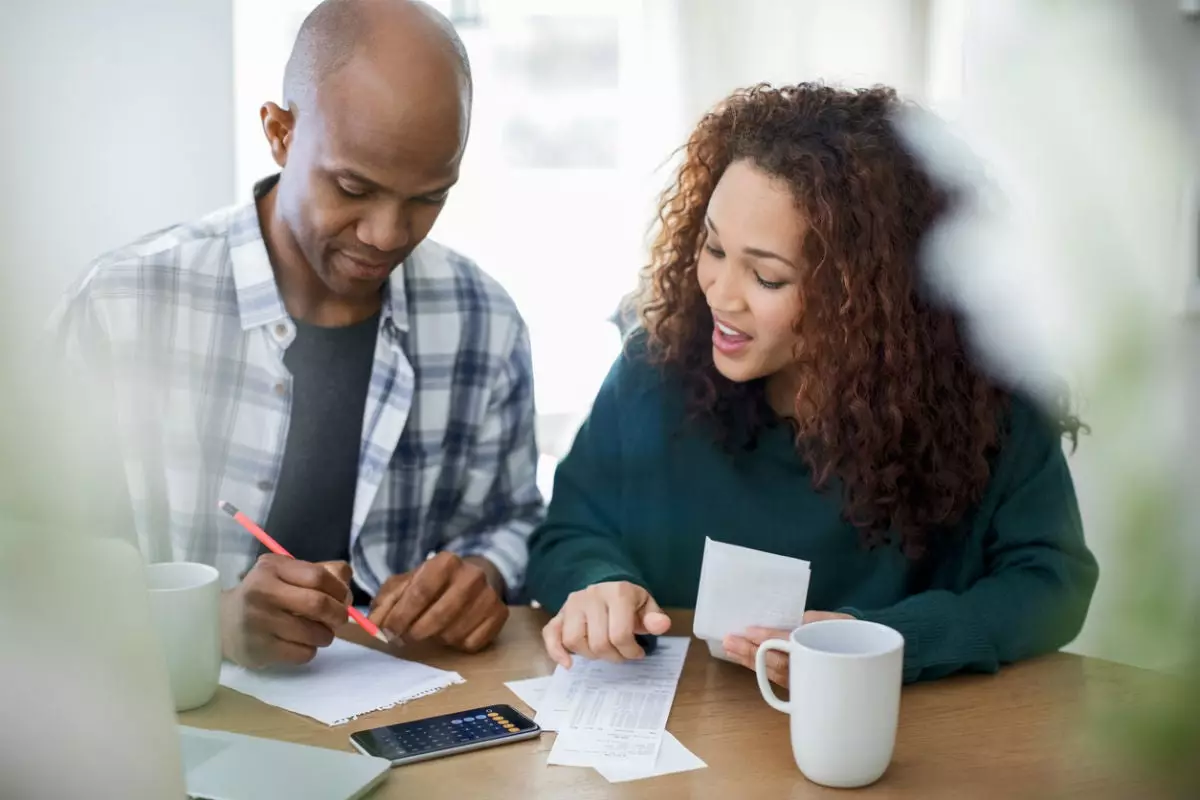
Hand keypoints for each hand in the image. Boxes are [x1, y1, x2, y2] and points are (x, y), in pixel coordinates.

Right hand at [220, 555, 353, 667]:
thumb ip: (319, 574)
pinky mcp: (259, 649)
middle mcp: (262, 592)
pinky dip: (310, 650)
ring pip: (314, 633)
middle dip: (338, 614)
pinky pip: (303, 653)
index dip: (339, 589)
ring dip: (325, 635)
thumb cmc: (265, 595)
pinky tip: (299, 644)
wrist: (223, 622)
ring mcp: (259, 622)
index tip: (343, 598)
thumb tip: (347, 592)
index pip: (318, 576)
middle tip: (339, 620)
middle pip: (318, 604)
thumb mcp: (285, 573)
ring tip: (318, 632)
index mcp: (272, 567)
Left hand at [368, 552, 507, 652]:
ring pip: (454, 633)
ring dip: (437, 638)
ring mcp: (489, 595)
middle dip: (416, 632)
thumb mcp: (405, 584)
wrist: (471, 580)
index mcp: (445, 562)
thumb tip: (374, 625)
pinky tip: (454, 631)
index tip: (389, 631)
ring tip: (432, 629)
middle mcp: (472, 575)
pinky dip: (458, 644)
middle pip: (438, 616)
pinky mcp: (500, 615)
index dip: (401, 616)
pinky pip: (472, 643)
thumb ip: (386, 602)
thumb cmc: (432, 584)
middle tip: (406, 637)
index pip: (420, 592)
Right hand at [542, 581, 671, 668]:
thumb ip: (655, 618)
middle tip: (622, 655)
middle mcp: (592, 596)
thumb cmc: (629, 602)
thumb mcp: (647, 607)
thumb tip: (661, 625)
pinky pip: (550, 633)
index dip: (630, 651)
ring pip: (574, 640)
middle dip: (613, 656)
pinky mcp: (560, 614)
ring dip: (590, 655)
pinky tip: (567, 664)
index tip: (637, 653)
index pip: (620, 634)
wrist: (609, 587)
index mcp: (617, 593)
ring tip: (603, 652)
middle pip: (598, 642)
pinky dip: (556, 651)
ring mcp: (573, 604)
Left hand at [721, 611, 854, 687]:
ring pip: (773, 674)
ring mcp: (805, 682)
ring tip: (731, 649)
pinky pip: (776, 678)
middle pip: (776, 663)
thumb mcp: (842, 623)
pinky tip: (746, 659)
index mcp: (823, 652)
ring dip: (750, 662)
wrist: (870, 663)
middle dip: (751, 652)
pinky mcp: (801, 687)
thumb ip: (818, 619)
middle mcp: (812, 671)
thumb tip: (795, 619)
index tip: (749, 632)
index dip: (768, 638)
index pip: (790, 645)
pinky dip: (759, 668)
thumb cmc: (853, 638)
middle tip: (729, 641)